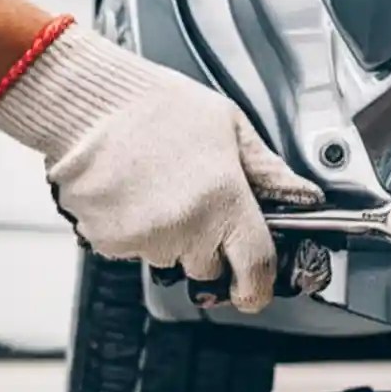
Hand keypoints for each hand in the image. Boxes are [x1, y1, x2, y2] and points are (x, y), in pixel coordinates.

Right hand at [0, 25, 322, 311]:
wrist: (87, 103)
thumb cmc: (157, 107)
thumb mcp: (231, 127)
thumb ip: (269, 171)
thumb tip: (303, 196)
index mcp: (225, 200)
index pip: (255, 269)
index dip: (259, 286)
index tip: (257, 288)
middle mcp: (187, 227)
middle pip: (209, 268)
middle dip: (209, 247)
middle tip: (197, 202)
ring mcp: (145, 239)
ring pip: (170, 260)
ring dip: (172, 238)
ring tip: (161, 187)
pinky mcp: (109, 242)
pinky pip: (134, 251)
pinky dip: (137, 232)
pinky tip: (135, 193)